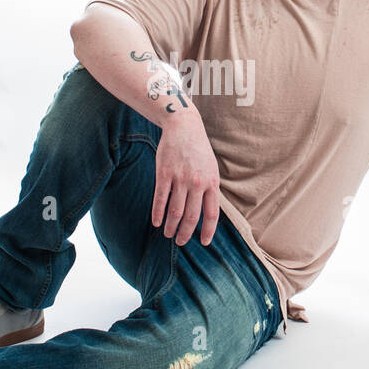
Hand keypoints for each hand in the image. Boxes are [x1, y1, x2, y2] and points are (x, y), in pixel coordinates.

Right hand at [152, 116, 220, 246]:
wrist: (184, 126)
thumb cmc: (199, 150)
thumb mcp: (211, 168)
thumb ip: (210, 189)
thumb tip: (208, 212)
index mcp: (212, 182)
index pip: (212, 214)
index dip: (208, 230)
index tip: (204, 242)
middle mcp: (197, 182)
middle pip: (192, 216)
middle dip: (186, 233)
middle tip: (180, 241)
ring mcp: (180, 178)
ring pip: (175, 210)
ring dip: (171, 226)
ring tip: (167, 234)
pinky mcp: (164, 173)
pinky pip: (160, 198)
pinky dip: (157, 213)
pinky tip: (155, 222)